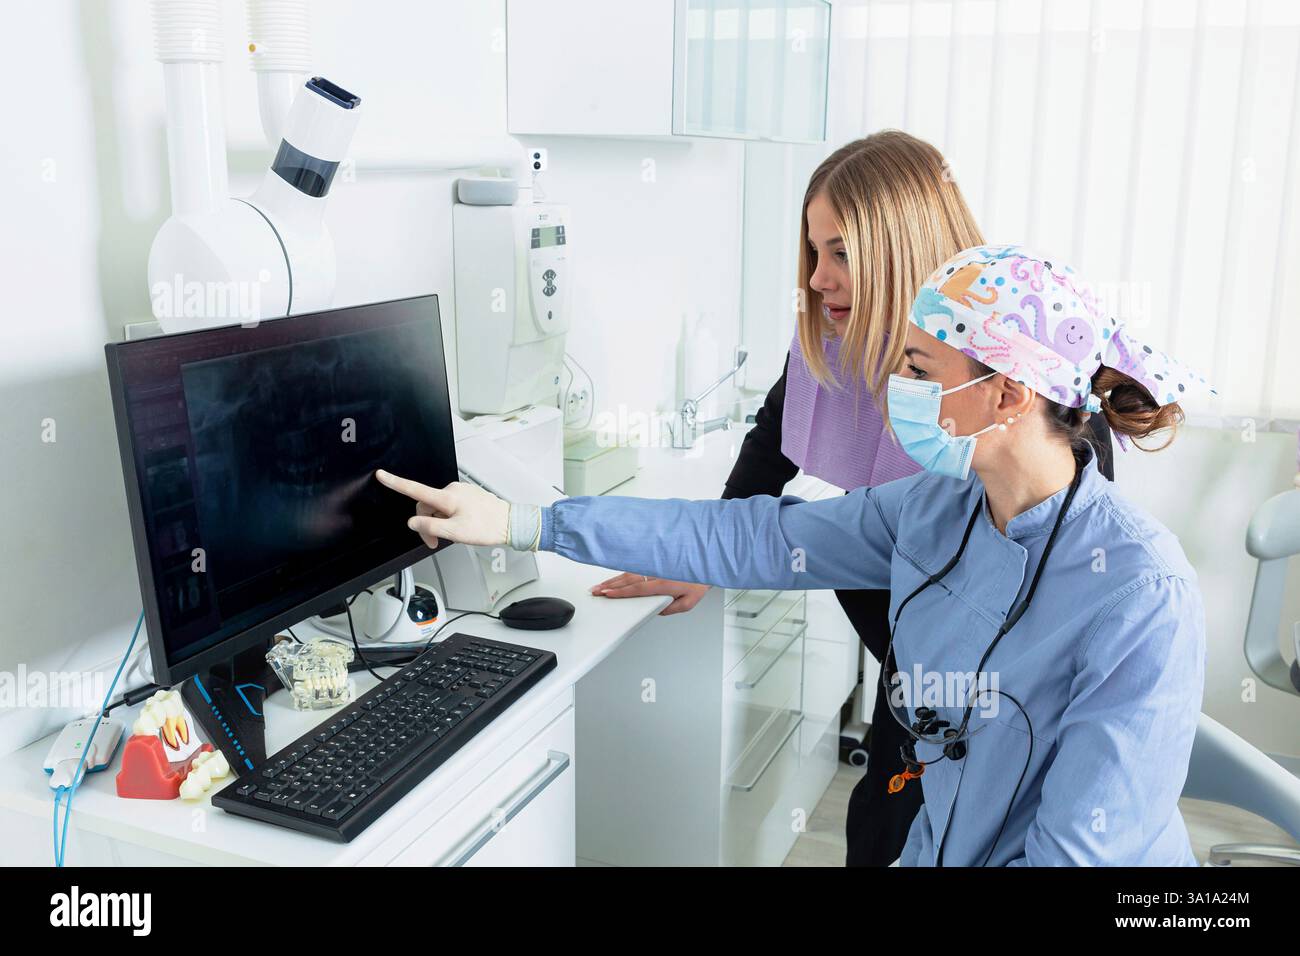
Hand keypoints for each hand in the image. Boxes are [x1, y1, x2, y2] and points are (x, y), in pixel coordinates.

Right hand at [375, 470, 508, 547]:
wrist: (511, 523)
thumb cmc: (487, 527)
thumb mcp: (455, 532)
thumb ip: (431, 527)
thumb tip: (413, 522)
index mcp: (448, 497)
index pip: (415, 489)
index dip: (396, 483)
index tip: (382, 475)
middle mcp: (453, 490)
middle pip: (426, 505)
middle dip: (427, 524)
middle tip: (434, 542)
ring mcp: (461, 491)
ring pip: (439, 507)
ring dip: (439, 522)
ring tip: (454, 535)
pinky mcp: (468, 495)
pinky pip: (450, 506)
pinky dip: (449, 518)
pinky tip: (462, 526)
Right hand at [589, 573, 709, 615]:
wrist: (707, 561)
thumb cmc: (699, 581)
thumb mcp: (689, 602)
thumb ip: (671, 609)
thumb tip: (657, 611)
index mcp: (664, 583)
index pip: (637, 588)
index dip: (621, 592)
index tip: (608, 594)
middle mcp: (657, 572)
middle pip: (629, 579)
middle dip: (610, 586)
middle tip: (596, 591)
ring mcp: (655, 566)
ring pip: (630, 572)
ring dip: (613, 580)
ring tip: (600, 586)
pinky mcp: (654, 562)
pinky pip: (635, 567)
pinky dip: (623, 572)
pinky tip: (614, 578)